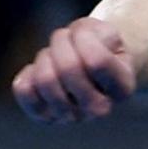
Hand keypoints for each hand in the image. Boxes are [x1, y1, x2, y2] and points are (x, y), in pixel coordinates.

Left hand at [11, 16, 137, 124]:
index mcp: (122, 88)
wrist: (91, 66)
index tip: (84, 32)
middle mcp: (99, 109)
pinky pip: (25, 91)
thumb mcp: (106, 31)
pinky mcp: (44, 116)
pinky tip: (40, 70)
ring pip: (45, 79)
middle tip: (65, 37)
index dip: (83, 36)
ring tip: (55, 54)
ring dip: (46, 56)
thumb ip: (92, 34)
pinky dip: (28, 73)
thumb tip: (73, 44)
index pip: (97, 61)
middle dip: (61, 41)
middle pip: (68, 68)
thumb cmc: (99, 45)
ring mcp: (71, 116)